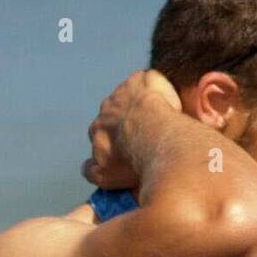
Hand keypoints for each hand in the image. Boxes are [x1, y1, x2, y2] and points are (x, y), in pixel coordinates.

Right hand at [81, 69, 181, 190]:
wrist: (157, 141)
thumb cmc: (134, 162)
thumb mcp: (104, 177)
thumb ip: (90, 171)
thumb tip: (86, 165)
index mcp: (96, 129)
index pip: (104, 130)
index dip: (119, 136)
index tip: (133, 143)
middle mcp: (105, 108)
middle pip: (116, 110)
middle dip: (130, 117)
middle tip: (150, 129)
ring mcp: (123, 91)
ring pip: (132, 94)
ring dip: (143, 101)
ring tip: (162, 116)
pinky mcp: (141, 79)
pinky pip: (149, 80)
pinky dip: (158, 87)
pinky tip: (170, 101)